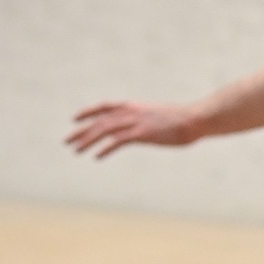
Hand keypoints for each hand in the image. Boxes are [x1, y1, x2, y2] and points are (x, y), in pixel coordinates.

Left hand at [66, 101, 204, 158]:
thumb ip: (148, 121)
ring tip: (76, 151)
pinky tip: (97, 157)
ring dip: (88, 140)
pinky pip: (118, 141)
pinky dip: (106, 148)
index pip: (105, 107)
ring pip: (104, 129)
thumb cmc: (183, 120)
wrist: (196, 118)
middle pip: (100, 120)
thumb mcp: (161, 116)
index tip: (75, 118)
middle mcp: (132, 112)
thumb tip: (147, 128)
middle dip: (81, 131)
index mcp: (135, 107)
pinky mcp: (142, 133)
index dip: (89, 112)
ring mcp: (136, 122)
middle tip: (67, 142)